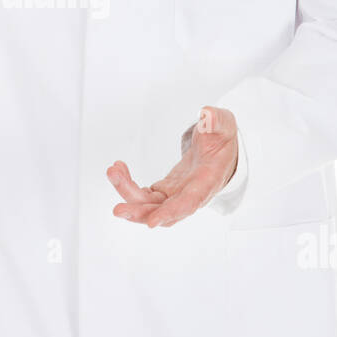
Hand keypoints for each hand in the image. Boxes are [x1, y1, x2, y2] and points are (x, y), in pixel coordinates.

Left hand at [106, 106, 238, 227]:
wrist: (220, 150)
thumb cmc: (221, 139)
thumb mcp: (223, 125)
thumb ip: (216, 121)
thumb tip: (208, 115)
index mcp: (207, 181)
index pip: (190, 202)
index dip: (171, 212)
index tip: (152, 222)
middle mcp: (191, 194)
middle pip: (163, 210)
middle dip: (140, 212)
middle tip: (118, 209)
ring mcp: (176, 194)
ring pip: (150, 204)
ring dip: (128, 193)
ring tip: (113, 171)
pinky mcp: (165, 190)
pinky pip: (144, 194)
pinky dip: (128, 185)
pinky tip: (118, 170)